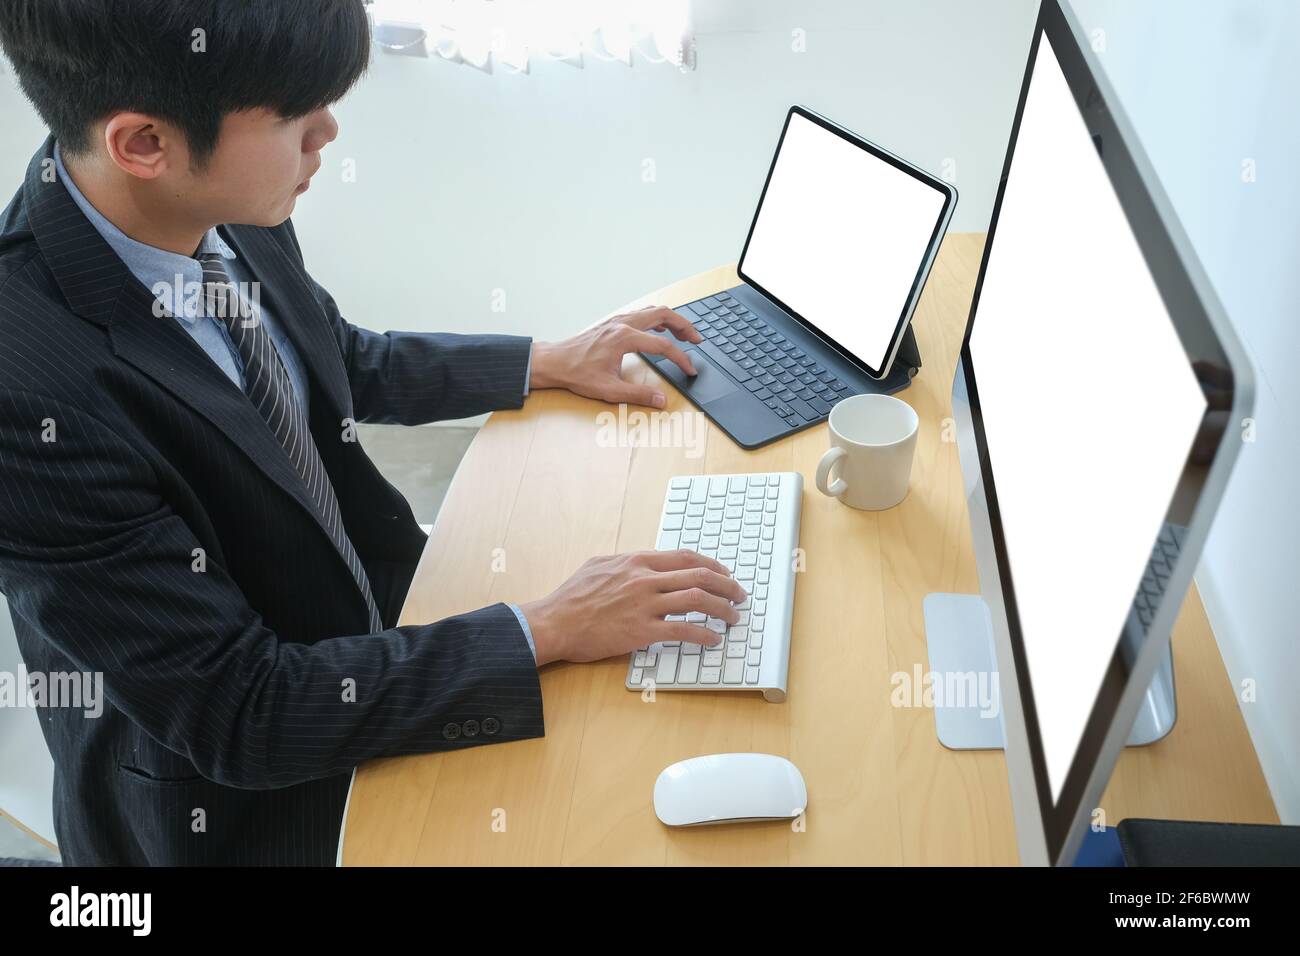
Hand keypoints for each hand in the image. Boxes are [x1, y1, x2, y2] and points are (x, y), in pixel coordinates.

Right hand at [519, 550, 748, 665]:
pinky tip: (713, 639)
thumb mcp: (599, 565)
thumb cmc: (571, 597)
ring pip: (697, 599)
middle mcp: (645, 578)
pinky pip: (682, 629)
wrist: (553, 622)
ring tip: (733, 616)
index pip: (685, 557)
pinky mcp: (641, 630)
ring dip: (722, 607)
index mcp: (637, 561)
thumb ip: (625, 562)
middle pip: (699, 575)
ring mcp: (645, 604)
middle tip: (739, 595)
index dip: (712, 565)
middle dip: (727, 585)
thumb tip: (642, 562)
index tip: (725, 573)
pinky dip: (703, 633)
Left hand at [529, 306, 702, 407]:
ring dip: (671, 319)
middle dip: (684, 326)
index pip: (663, 346)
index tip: (690, 369)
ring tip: (684, 334)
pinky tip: (659, 329)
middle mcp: (622, 324)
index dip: (681, 358)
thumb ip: (638, 395)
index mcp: (624, 338)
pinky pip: (641, 313)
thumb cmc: (577, 374)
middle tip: (697, 340)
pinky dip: (657, 318)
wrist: (554, 362)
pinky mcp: (612, 322)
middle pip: (663, 314)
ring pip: (652, 310)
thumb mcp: (609, 390)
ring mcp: (617, 320)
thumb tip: (661, 400)